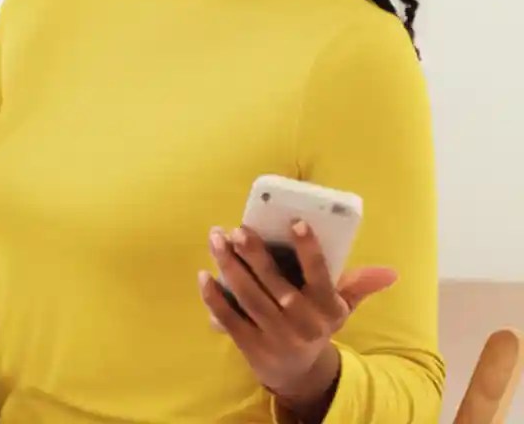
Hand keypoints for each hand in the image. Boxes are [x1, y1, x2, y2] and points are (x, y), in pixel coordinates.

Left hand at [197, 222, 397, 419]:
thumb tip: (391, 272)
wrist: (298, 373)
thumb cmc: (315, 325)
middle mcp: (304, 324)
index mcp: (328, 308)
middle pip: (277, 284)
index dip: (309, 250)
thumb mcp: (340, 308)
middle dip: (255, 254)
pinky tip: (204, 275)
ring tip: (216, 240)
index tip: (296, 222)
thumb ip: (358, 285)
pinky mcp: (251, 346)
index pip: (321, 276)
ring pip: (250, 298)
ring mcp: (276, 337)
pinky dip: (215, 298)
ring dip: (230, 267)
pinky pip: (230, 319)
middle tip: (237, 228)